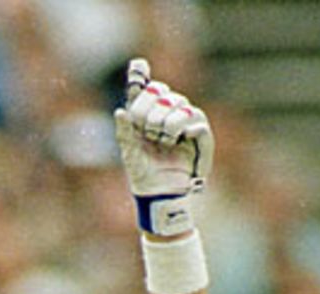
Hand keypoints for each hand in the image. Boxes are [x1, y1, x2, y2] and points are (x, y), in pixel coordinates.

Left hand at [114, 58, 212, 235]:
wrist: (159, 196)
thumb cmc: (143, 175)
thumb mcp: (129, 152)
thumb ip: (125, 131)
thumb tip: (120, 110)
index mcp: (149, 115)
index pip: (148, 88)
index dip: (141, 81)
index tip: (136, 71)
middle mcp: (168, 114)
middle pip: (162, 92)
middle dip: (151, 111)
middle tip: (148, 132)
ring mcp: (185, 124)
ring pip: (180, 105)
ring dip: (167, 121)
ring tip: (163, 140)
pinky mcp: (200, 137)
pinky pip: (196, 120)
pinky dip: (184, 127)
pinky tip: (176, 139)